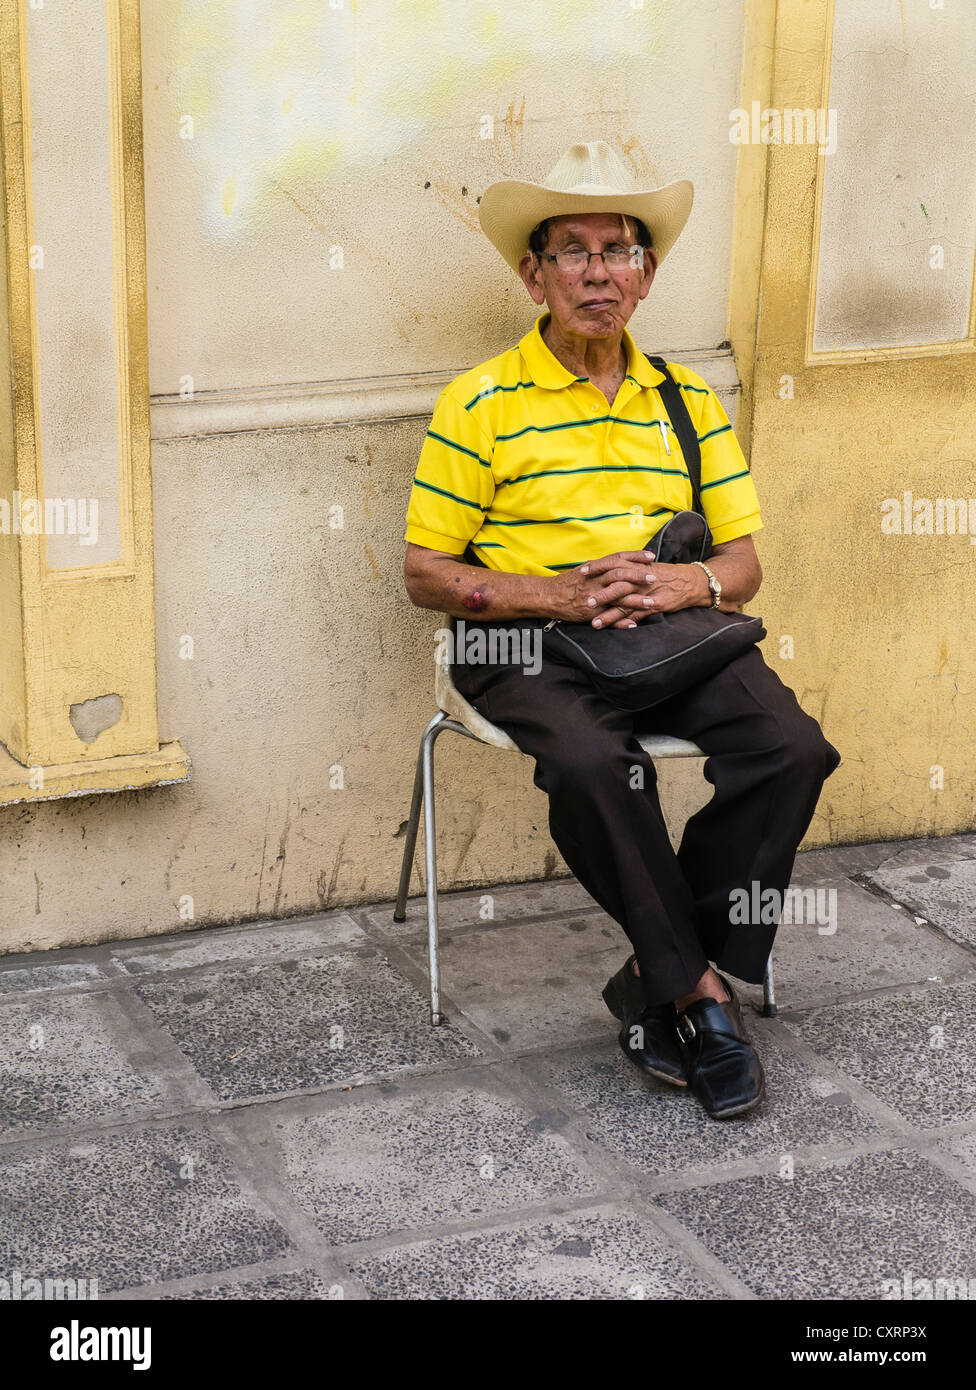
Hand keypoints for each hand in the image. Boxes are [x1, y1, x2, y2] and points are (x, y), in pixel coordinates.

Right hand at [548, 550, 659, 625]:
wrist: (549, 597)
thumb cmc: (568, 583)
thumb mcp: (585, 570)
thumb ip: (602, 567)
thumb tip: (618, 562)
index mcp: (595, 568)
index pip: (618, 558)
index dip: (635, 556)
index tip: (651, 556)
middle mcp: (595, 580)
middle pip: (620, 574)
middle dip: (639, 575)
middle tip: (655, 577)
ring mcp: (593, 596)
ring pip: (617, 596)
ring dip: (636, 600)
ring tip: (652, 602)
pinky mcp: (590, 613)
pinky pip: (607, 617)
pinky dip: (621, 621)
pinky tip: (634, 624)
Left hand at [571, 555, 710, 626]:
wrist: (690, 581)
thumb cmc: (666, 574)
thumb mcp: (646, 566)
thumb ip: (629, 568)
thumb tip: (610, 570)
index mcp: (636, 567)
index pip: (613, 564)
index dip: (597, 568)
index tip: (581, 572)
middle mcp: (640, 579)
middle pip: (615, 586)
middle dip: (599, 595)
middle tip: (583, 602)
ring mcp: (647, 593)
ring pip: (624, 605)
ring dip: (608, 616)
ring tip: (594, 623)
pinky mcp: (656, 605)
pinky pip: (638, 615)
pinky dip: (627, 623)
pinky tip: (616, 629)